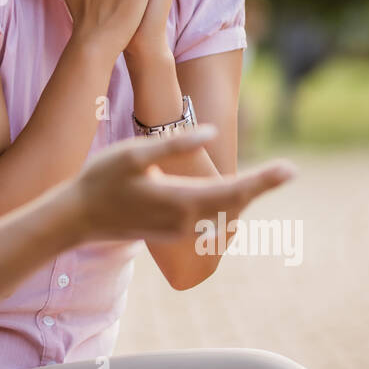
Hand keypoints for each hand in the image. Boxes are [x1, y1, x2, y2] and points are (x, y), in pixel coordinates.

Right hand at [63, 125, 295, 243]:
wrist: (77, 218)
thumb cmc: (100, 179)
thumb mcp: (134, 153)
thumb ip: (174, 144)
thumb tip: (210, 133)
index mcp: (182, 200)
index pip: (235, 191)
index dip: (265, 181)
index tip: (290, 170)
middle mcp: (186, 222)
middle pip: (236, 206)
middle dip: (258, 188)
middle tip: (283, 172)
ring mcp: (179, 232)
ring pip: (224, 217)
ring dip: (242, 199)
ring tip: (262, 183)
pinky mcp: (171, 234)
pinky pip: (209, 223)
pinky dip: (223, 208)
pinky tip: (228, 198)